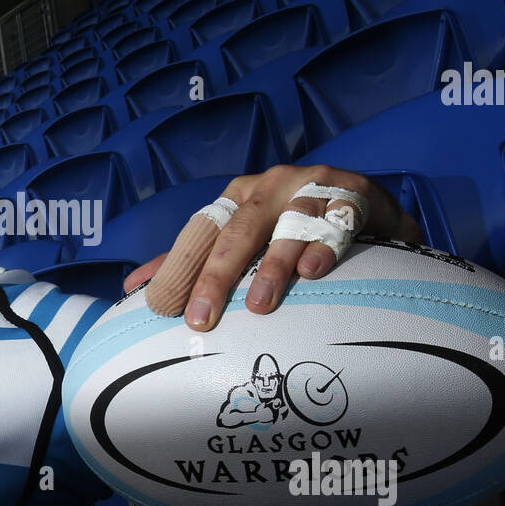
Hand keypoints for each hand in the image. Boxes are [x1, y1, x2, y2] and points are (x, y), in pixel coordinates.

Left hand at [121, 164, 423, 330]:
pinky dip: (326, 243)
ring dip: (272, 263)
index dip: (177, 268)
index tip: (159, 309)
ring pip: (287, 223)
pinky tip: (313, 269)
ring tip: (260, 304)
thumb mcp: (245, 242)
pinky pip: (340, 218)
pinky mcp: (354, 195)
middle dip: (216, 276)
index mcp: (237, 196)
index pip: (199, 233)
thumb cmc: (297, 230)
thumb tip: (133, 288)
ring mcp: (313, 186)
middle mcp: (270, 186)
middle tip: (201, 319)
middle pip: (236, 230)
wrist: (371, 208)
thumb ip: (193, 261)